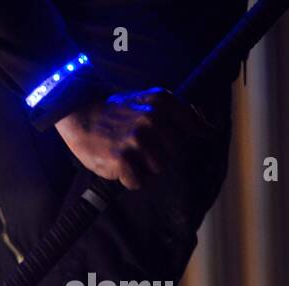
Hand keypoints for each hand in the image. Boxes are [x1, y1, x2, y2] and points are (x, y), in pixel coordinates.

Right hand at [54, 87, 205, 190]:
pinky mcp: (120, 159)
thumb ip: (179, 110)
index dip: (190, 136)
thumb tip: (209, 127)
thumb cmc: (116, 111)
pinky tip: (119, 168)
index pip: (193, 126)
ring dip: (144, 169)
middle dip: (159, 156)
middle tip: (139, 149)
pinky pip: (138, 182)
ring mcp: (136, 140)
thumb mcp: (149, 99)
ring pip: (158, 169)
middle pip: (174, 154)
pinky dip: (129, 180)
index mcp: (161, 103)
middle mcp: (151, 120)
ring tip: (129, 157)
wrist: (80, 115)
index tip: (180, 141)